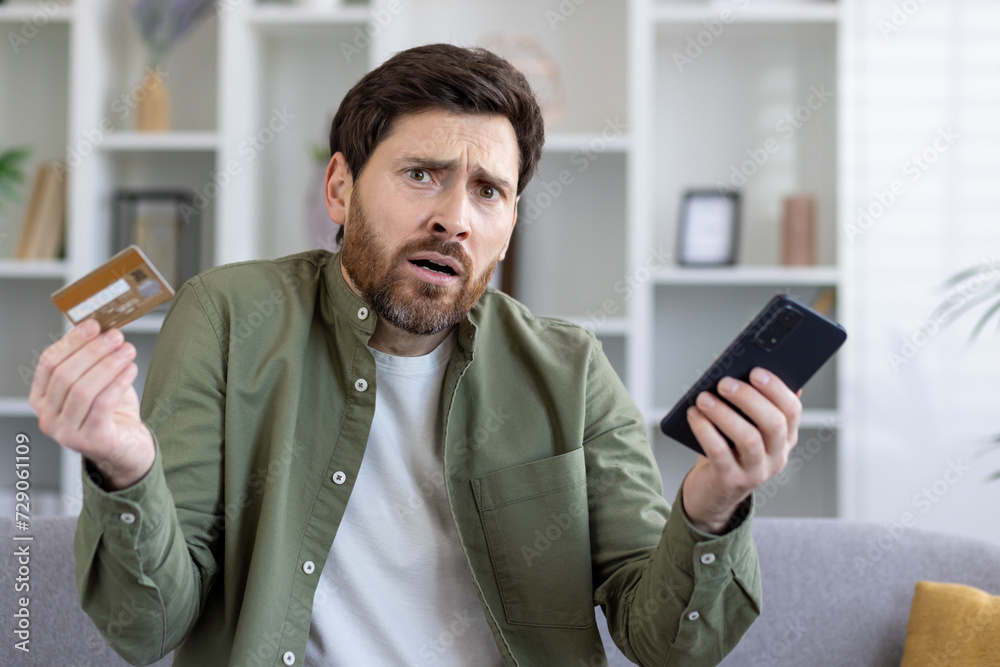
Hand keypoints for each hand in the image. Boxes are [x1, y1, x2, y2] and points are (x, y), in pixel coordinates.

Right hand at [29, 319, 154, 490]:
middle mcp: (47, 417)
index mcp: (42, 399)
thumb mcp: (95, 382)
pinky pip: (102, 405)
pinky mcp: (90, 441)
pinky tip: (130, 369)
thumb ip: (91, 359)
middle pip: (65, 375)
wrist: (127, 446)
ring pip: (83, 390)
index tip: (93, 325)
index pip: (49, 363)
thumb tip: (98, 327)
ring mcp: (66, 432)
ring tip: (127, 350)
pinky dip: (117, 383)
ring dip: (108, 365)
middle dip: (93, 351)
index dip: (71, 341)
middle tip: (116, 336)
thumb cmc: (110, 412)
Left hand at [681, 367, 801, 533]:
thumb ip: (752, 403)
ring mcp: (756, 472)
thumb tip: (748, 368)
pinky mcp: (731, 481)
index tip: (755, 370)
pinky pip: (720, 453)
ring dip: (724, 414)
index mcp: (785, 438)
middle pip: (773, 423)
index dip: (776, 389)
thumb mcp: (744, 426)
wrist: (713, 492)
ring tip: (704, 398)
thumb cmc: (728, 449)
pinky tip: (693, 415)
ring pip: (748, 439)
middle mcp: (776, 456)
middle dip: (749, 398)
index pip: (792, 410)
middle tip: (724, 382)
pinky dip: (705, 430)